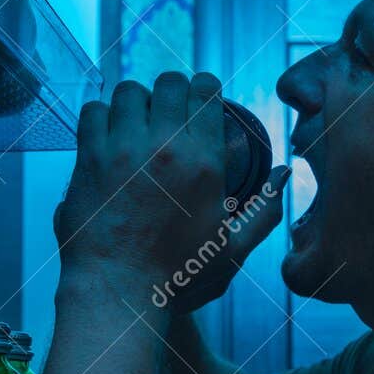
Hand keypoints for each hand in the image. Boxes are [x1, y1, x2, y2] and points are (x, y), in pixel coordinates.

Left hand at [53, 72, 288, 313]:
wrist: (119, 291)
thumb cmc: (177, 276)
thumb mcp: (234, 247)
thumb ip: (266, 208)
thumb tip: (285, 173)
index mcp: (204, 162)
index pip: (205, 91)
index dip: (204, 87)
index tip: (201, 97)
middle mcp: (164, 146)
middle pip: (168, 82)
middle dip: (171, 90)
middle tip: (169, 109)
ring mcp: (122, 149)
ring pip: (128, 91)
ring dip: (135, 100)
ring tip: (137, 120)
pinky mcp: (89, 159)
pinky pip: (93, 111)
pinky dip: (101, 115)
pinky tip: (108, 133)